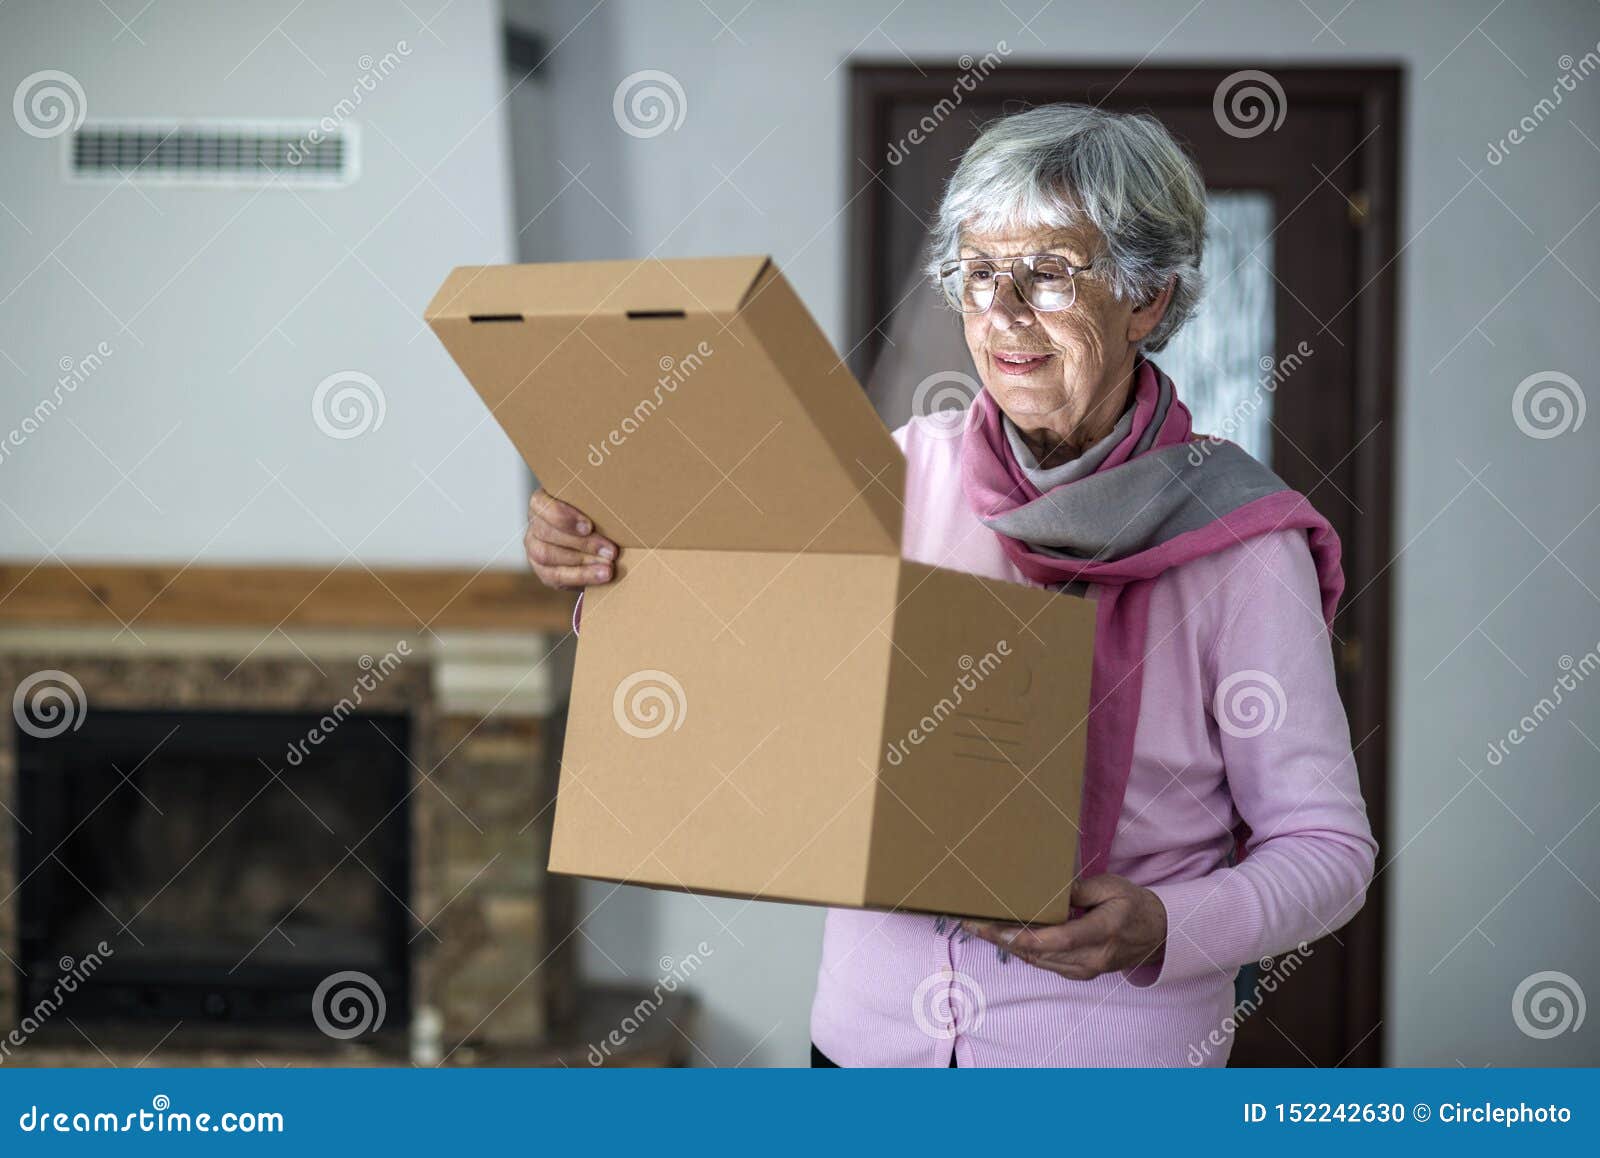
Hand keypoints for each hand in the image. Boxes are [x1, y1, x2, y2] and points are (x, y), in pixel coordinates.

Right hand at [524, 489, 617, 590]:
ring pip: (548, 556)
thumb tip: (618, 503)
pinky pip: (556, 576)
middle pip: (547, 533)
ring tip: (608, 567)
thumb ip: (596, 504)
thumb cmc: (595, 516)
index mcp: (542, 502)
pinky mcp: (543, 571)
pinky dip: (581, 576)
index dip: (562, 516)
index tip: (589, 526)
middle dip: (582, 543)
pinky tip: (600, 576)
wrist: (594, 543)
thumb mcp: (593, 506)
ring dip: (583, 563)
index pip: (541, 504)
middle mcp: (534, 525)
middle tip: (611, 551)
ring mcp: (534, 549)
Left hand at [961, 874, 1166, 980]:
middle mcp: (1093, 957)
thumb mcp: (1112, 886)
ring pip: (1037, 960)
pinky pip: (1044, 963)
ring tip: (976, 927)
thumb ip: (1079, 890)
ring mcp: (1085, 969)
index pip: (1062, 939)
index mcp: (1106, 930)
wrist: (1157, 935)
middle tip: (971, 922)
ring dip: (1005, 944)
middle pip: (1041, 952)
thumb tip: (1047, 891)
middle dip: (1003, 938)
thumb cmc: (1134, 904)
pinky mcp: (1079, 973)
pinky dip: (1020, 950)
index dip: (1029, 937)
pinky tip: (1000, 936)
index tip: (1001, 930)